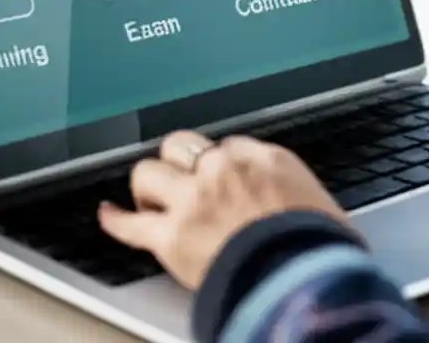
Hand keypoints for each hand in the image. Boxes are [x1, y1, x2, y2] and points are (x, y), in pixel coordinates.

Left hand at [99, 131, 349, 288]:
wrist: (303, 282)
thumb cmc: (320, 251)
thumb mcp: (320, 206)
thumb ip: (292, 193)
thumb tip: (290, 204)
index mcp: (266, 159)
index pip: (228, 145)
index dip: (220, 165)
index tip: (221, 180)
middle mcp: (224, 170)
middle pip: (182, 146)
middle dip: (180, 164)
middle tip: (184, 184)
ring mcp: (193, 200)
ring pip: (148, 173)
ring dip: (149, 187)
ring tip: (154, 202)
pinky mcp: (170, 237)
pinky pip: (129, 224)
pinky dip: (115, 221)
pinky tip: (108, 215)